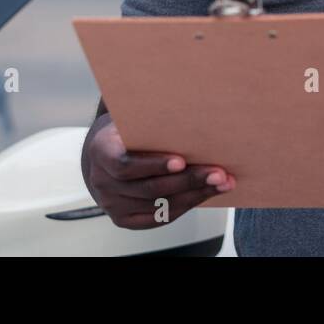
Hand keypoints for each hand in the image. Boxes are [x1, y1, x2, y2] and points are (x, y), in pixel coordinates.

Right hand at [81, 113, 235, 228]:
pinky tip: (205, 194)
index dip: (154, 164)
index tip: (182, 160)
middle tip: (218, 173)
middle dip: (188, 180)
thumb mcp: (132, 117)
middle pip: (149, 188)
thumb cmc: (127, 130)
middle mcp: (102, 182)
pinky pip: (159, 217)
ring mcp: (112, 204)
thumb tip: (190, 104)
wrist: (105, 153)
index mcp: (101, 151)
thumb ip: (151, 117)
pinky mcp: (125, 219)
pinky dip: (186, 205)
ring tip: (222, 183)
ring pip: (159, 204)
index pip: (125, 164)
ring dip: (195, 194)